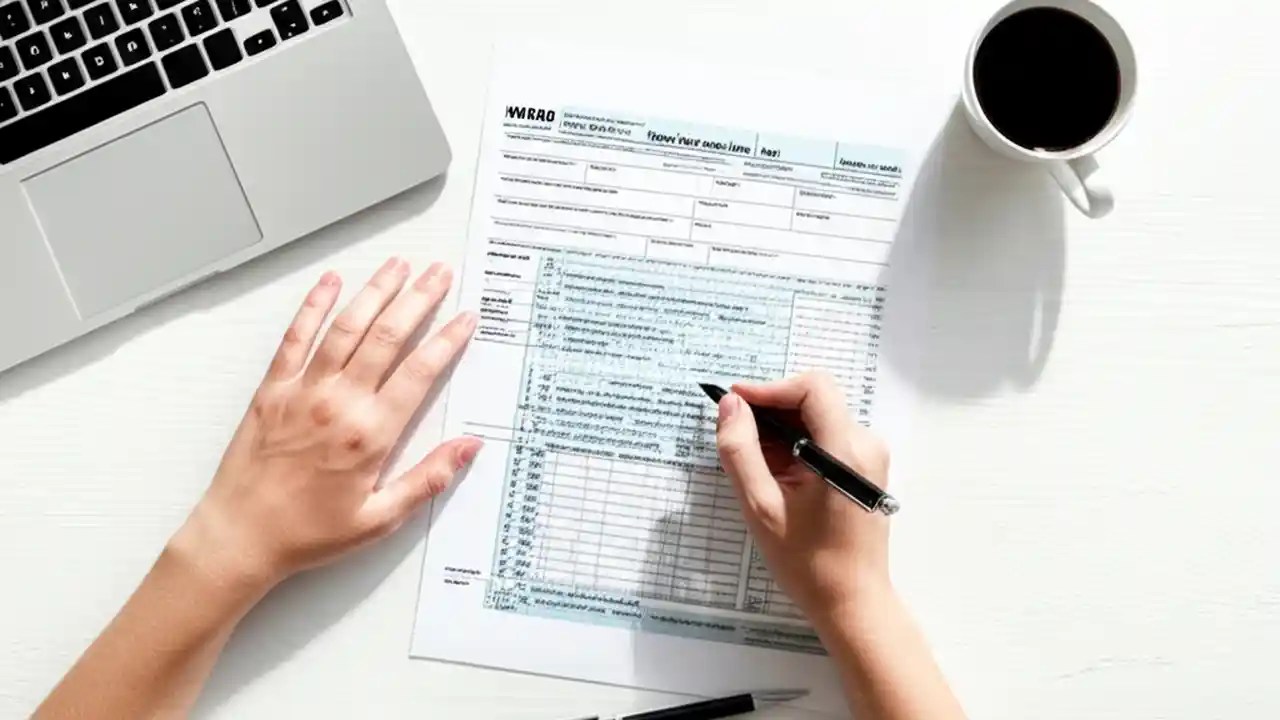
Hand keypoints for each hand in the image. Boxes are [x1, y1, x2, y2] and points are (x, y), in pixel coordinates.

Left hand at [171, 258, 481, 591]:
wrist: (240, 536)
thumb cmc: (309, 533)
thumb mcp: (380, 518)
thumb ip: (428, 478)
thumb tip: (469, 447)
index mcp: (370, 434)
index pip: (420, 372)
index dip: (448, 340)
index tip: (466, 318)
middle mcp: (339, 403)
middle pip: (388, 336)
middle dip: (419, 300)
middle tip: (440, 274)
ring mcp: (303, 391)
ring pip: (346, 327)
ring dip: (376, 292)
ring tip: (399, 266)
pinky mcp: (272, 389)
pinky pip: (296, 338)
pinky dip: (314, 306)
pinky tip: (331, 282)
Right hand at [715, 372, 890, 624]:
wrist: (851, 601)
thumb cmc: (808, 562)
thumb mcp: (761, 506)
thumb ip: (741, 450)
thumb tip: (730, 405)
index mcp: (845, 451)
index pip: (812, 388)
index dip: (770, 388)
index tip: (735, 402)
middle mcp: (865, 444)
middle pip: (814, 400)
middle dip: (771, 410)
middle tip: (737, 437)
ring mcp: (869, 456)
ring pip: (817, 418)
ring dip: (781, 431)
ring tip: (755, 465)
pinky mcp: (865, 468)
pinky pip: (826, 438)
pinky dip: (796, 445)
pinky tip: (776, 475)